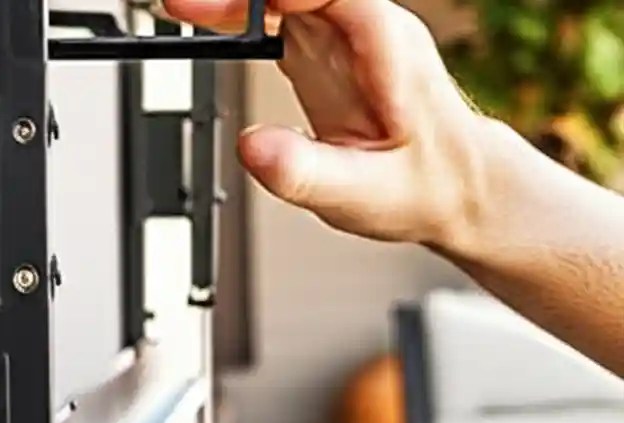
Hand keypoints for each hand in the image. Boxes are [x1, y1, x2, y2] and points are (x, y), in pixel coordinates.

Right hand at [165, 0, 493, 250]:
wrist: (453, 189)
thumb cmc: (423, 186)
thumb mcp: (362, 194)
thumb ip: (305, 171)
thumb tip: (251, 147)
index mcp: (384, 44)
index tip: (225, 5)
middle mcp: (360, 28)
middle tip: (179, 6)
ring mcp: (337, 34)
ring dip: (229, 3)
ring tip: (178, 9)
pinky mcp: (317, 50)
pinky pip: (269, 14)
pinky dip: (232, 14)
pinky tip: (199, 19)